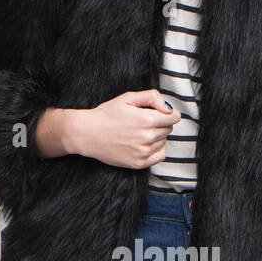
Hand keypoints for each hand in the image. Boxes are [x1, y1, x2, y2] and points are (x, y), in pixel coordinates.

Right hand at [37, 90, 179, 167]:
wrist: (87, 134)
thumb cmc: (106, 114)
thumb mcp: (127, 97)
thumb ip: (151, 97)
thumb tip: (168, 107)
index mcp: (146, 119)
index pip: (174, 117)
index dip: (169, 113)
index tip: (161, 112)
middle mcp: (147, 137)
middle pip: (168, 129)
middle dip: (160, 123)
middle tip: (143, 121)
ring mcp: (143, 152)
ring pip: (163, 141)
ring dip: (156, 136)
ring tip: (138, 132)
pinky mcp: (138, 163)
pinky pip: (160, 156)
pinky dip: (156, 149)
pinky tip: (144, 144)